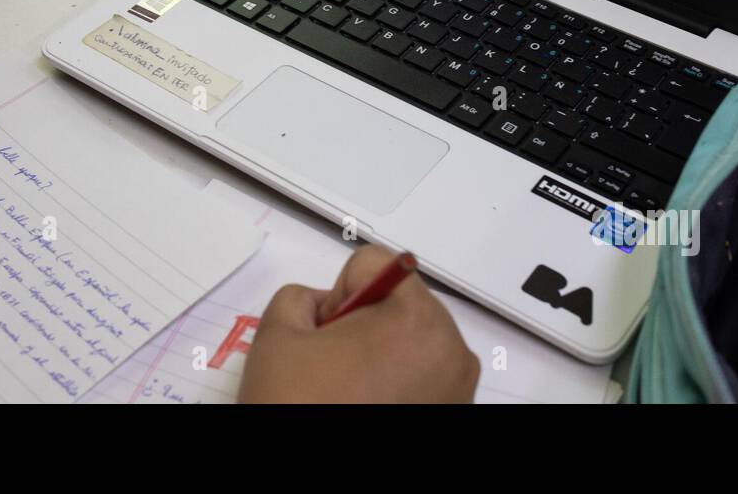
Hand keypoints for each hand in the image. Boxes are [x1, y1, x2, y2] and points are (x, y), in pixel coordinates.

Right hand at [238, 245, 479, 403]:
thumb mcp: (278, 333)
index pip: (377, 266)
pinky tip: (368, 406)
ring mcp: (459, 389)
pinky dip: (399, 384)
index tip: (328, 333)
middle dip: (365, 324)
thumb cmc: (298, 410)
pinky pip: (426, 376)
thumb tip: (324, 303)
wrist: (308, 486)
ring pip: (414, 339)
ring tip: (350, 391)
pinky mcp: (455, 414)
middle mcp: (451, 350)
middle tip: (334, 367)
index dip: (340, 295)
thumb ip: (301, 295)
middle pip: (401, 302)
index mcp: (415, 319)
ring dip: (382, 355)